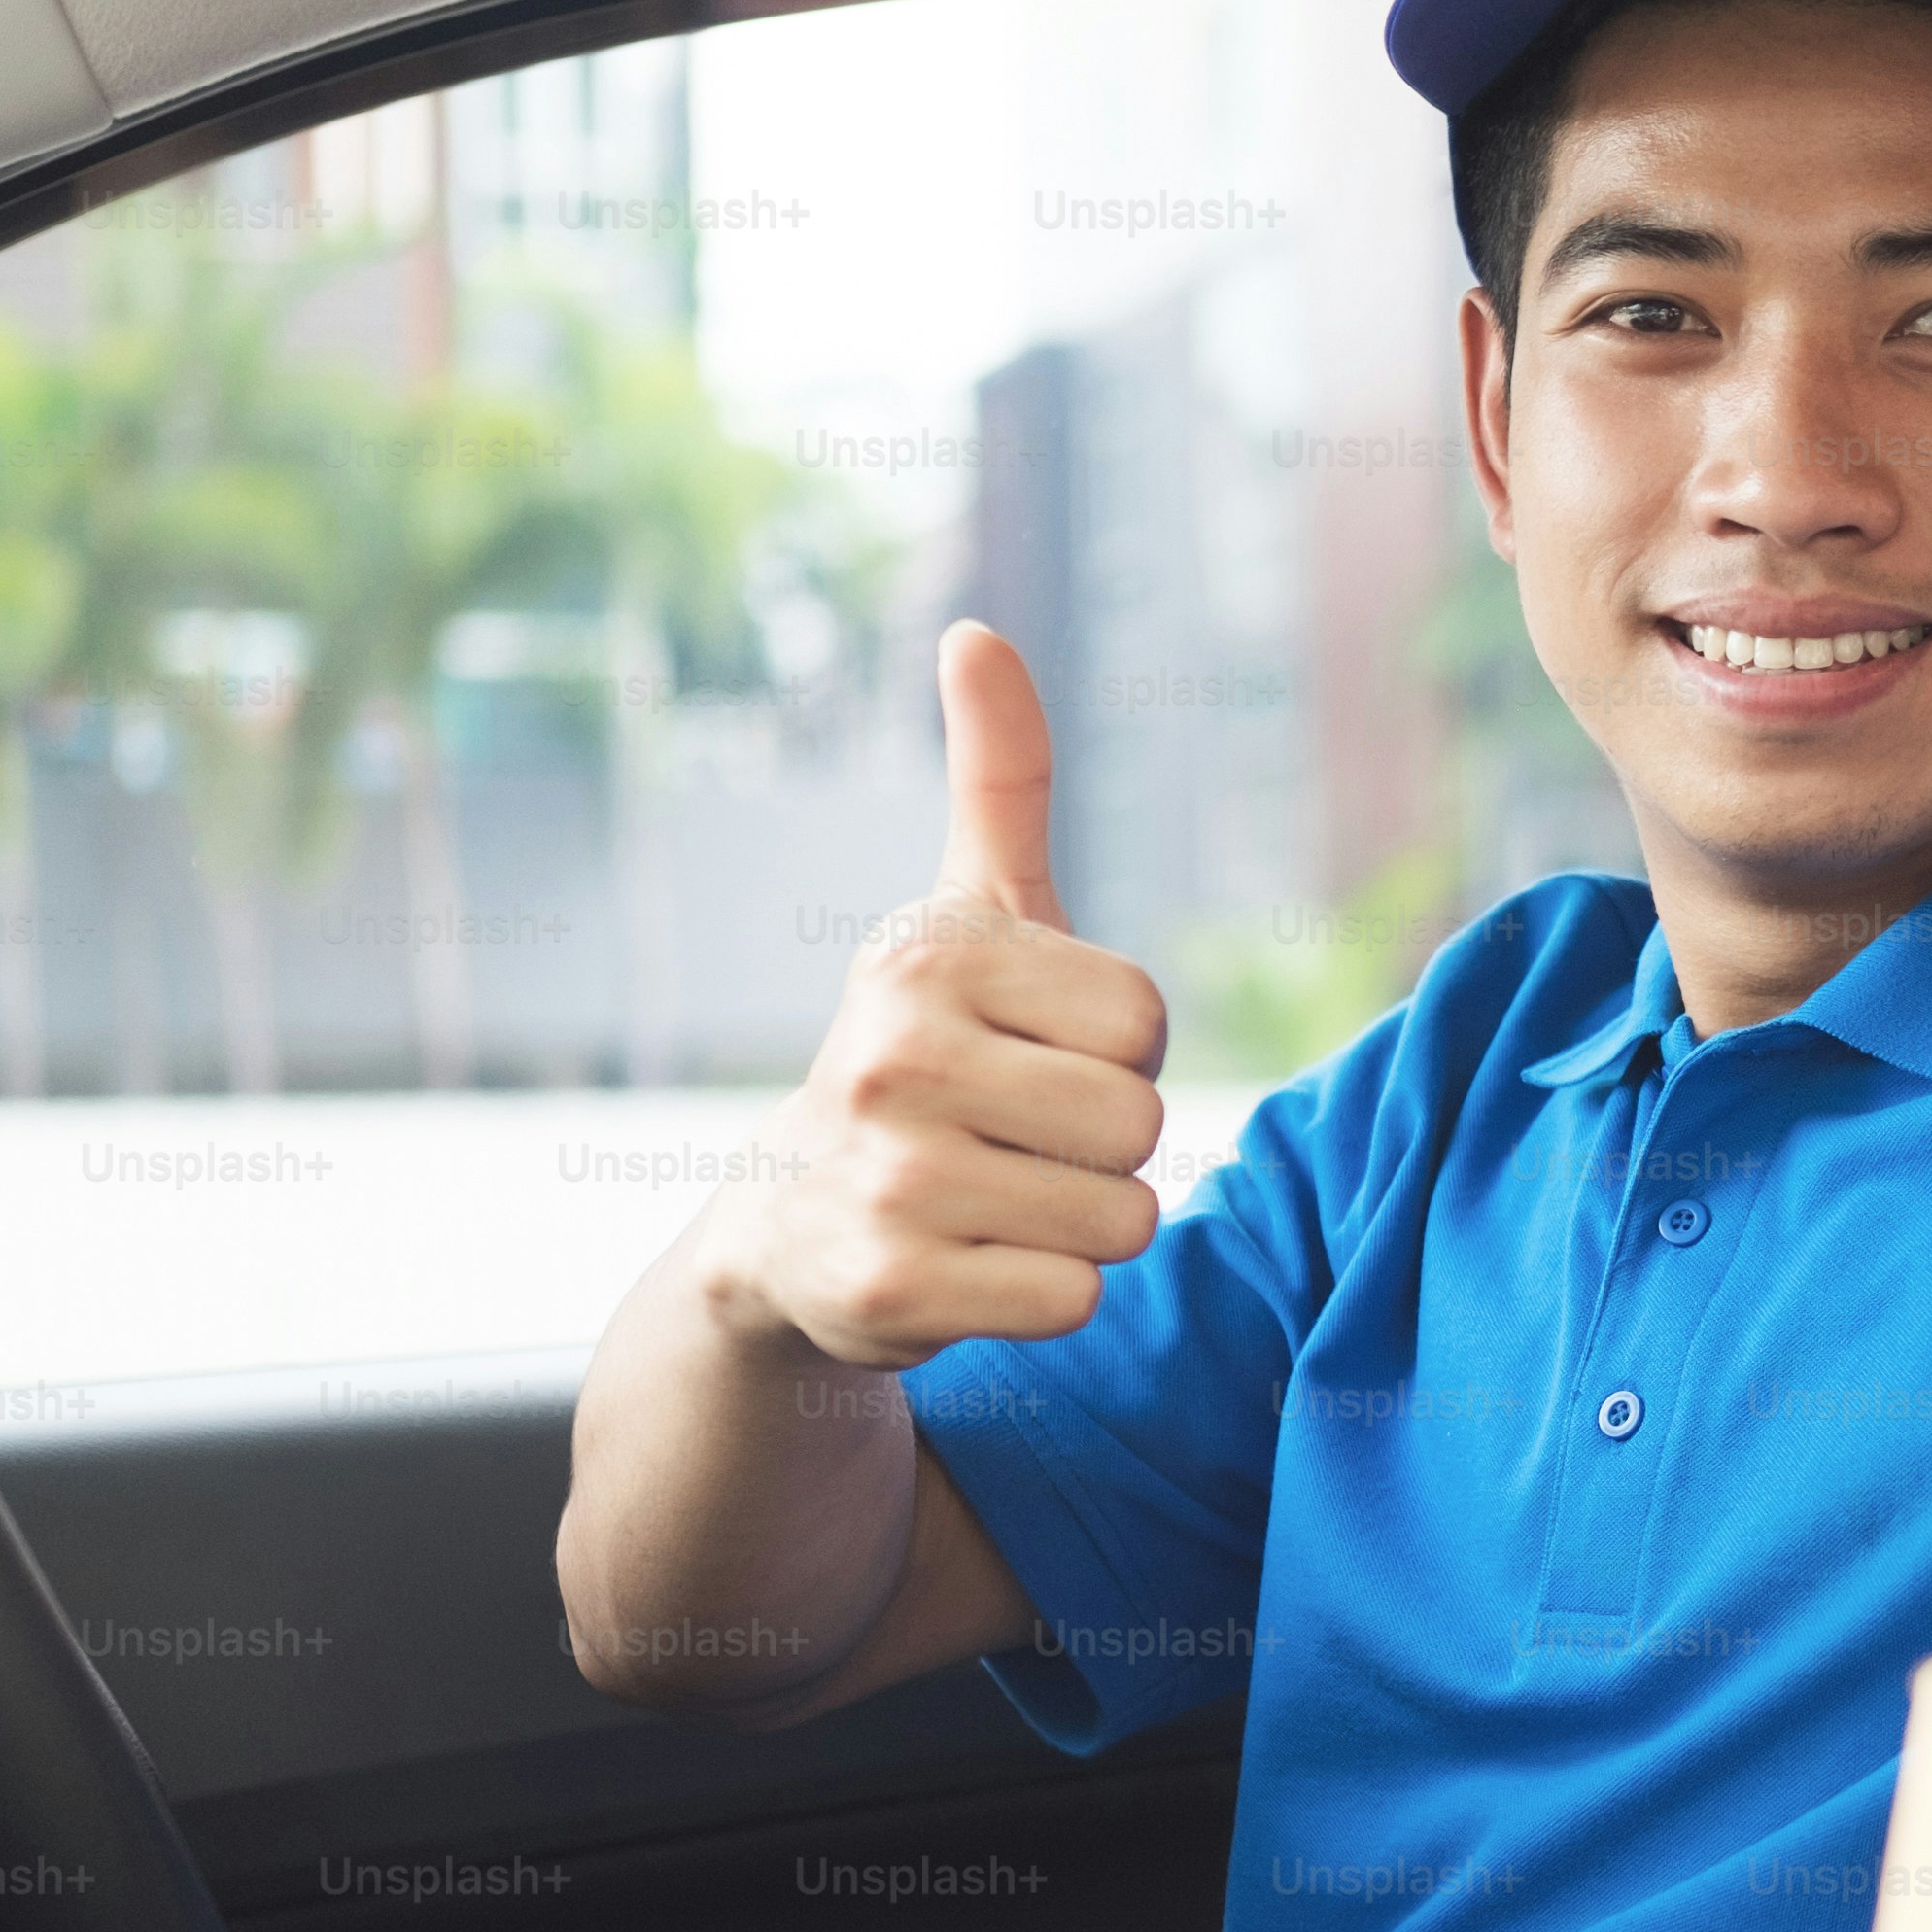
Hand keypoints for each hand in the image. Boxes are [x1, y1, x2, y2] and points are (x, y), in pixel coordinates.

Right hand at [707, 622, 1170, 1370]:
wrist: (787, 1225)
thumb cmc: (927, 1053)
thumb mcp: (966, 913)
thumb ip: (999, 776)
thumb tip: (979, 632)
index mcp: (925, 956)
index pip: (1144, 1020)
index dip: (1117, 1052)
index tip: (1036, 1054)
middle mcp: (892, 1058)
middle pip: (1139, 1123)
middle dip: (1104, 1146)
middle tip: (1015, 1139)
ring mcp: (886, 1180)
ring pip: (1120, 1218)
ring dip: (1082, 1224)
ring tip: (996, 1201)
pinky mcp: (890, 1290)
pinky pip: (1074, 1298)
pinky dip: (1046, 1296)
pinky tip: (972, 1265)